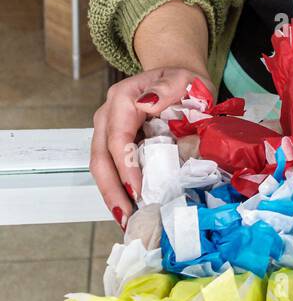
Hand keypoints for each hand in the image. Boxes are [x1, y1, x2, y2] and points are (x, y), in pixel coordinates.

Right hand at [89, 66, 214, 226]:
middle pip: (100, 159)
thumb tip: (147, 104)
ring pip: (101, 168)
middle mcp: (108, 116)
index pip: (117, 139)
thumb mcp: (184, 78)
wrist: (177, 79)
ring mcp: (108, 131)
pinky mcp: (114, 144)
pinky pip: (111, 170)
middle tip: (127, 218)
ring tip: (127, 222)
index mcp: (122, 99)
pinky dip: (119, 190)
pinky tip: (130, 210)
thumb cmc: (182, 81)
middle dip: (111, 191)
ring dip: (112, 196)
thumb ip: (168, 88)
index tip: (137, 192)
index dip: (125, 168)